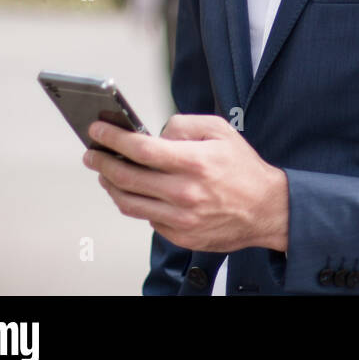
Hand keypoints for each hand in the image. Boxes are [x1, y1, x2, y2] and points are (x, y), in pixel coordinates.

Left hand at [83, 114, 288, 253]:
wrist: (266, 209)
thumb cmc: (244, 170)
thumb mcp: (221, 131)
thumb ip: (185, 125)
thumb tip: (155, 132)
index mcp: (195, 162)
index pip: (141, 149)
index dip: (113, 138)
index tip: (98, 131)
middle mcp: (185, 192)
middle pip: (126, 177)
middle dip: (101, 162)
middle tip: (92, 154)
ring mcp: (181, 218)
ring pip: (128, 203)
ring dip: (110, 185)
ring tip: (106, 174)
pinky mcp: (180, 235)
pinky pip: (146, 218)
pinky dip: (136, 203)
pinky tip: (135, 192)